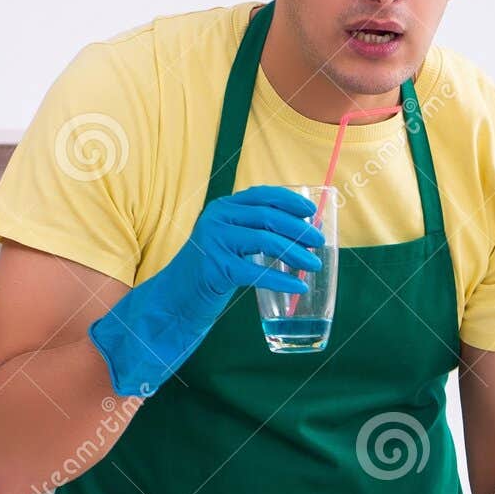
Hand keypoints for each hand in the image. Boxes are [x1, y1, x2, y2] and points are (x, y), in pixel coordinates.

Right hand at [89, 186, 324, 396]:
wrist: (174, 298)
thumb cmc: (209, 271)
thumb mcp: (229, 242)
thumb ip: (254, 232)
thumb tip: (302, 232)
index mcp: (222, 208)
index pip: (262, 195)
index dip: (290, 201)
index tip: (312, 211)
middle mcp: (216, 218)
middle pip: (268, 217)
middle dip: (300, 229)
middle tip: (320, 243)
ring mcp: (214, 241)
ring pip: (266, 241)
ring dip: (296, 253)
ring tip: (314, 265)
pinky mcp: (215, 268)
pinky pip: (257, 271)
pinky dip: (282, 279)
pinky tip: (298, 286)